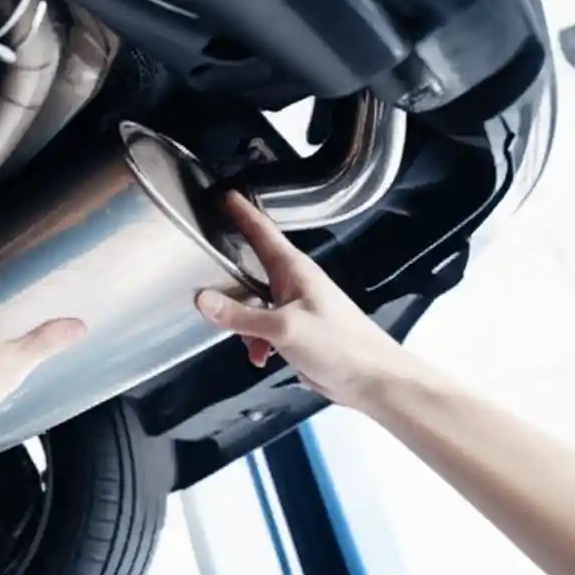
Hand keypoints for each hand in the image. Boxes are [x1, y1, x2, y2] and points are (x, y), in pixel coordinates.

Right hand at [195, 191, 414, 407]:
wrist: (371, 379)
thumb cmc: (339, 344)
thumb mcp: (283, 328)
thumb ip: (240, 315)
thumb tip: (202, 300)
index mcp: (293, 270)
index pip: (261, 231)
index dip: (240, 212)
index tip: (220, 195)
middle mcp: (292, 283)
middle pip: (250, 269)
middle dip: (228, 278)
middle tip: (204, 277)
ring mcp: (293, 307)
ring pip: (252, 304)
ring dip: (242, 322)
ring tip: (246, 342)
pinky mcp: (294, 330)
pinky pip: (262, 328)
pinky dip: (256, 342)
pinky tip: (261, 357)